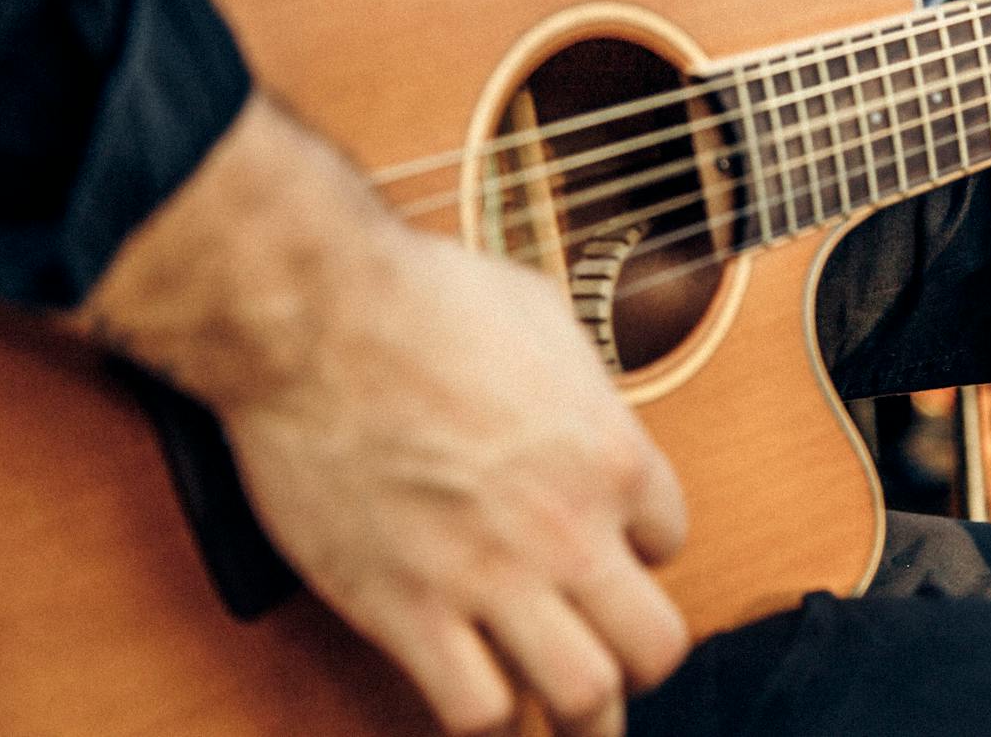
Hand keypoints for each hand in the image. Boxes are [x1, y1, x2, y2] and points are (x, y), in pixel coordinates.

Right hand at [73, 95, 688, 736]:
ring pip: (582, 695)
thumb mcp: (542, 314)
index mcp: (612, 453)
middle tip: (617, 656)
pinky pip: (475, 709)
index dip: (643, 549)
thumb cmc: (423, 296)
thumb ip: (580, 379)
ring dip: (580, 712)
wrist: (318, 318)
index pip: (671, 538)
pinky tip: (480, 702)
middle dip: (642, 659)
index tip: (612, 550)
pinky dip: (486, 719)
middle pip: (656, 645)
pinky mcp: (409, 610)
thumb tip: (581, 400)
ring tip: (567, 713)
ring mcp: (492, 576)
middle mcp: (569, 527)